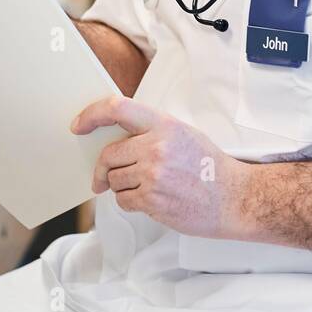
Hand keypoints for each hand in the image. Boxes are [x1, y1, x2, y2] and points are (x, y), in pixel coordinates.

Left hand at [71, 94, 251, 238]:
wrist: (233, 198)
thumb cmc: (210, 167)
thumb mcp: (184, 134)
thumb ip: (152, 131)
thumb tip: (118, 137)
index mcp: (164, 125)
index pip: (116, 108)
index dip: (91, 115)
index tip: (78, 125)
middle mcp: (156, 146)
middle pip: (109, 154)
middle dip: (103, 168)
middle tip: (103, 177)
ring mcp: (153, 174)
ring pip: (114, 180)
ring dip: (121, 187)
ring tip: (145, 188)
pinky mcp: (152, 199)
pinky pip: (124, 200)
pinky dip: (131, 202)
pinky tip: (150, 200)